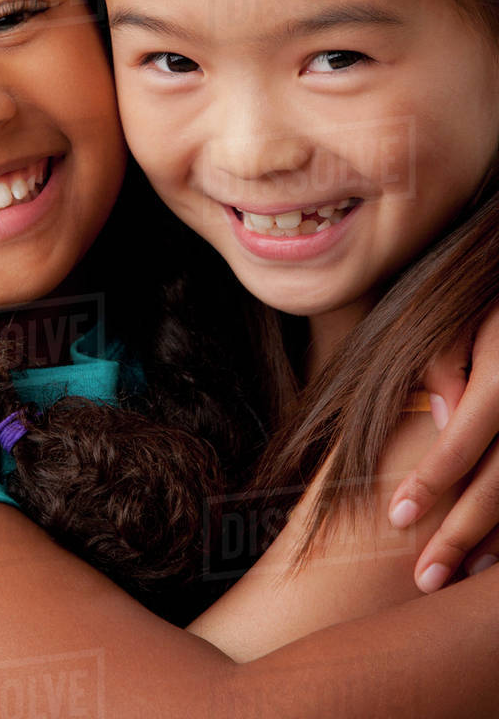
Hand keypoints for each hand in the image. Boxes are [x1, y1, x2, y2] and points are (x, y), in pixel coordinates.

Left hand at [388, 305, 498, 591]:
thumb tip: (441, 414)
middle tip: (424, 577)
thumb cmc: (488, 309)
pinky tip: (491, 557)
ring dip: (494, 541)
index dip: (433, 480)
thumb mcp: (463, 316)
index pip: (465, 436)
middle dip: (461, 532)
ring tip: (456, 576)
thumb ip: (446, 359)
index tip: (396, 518)